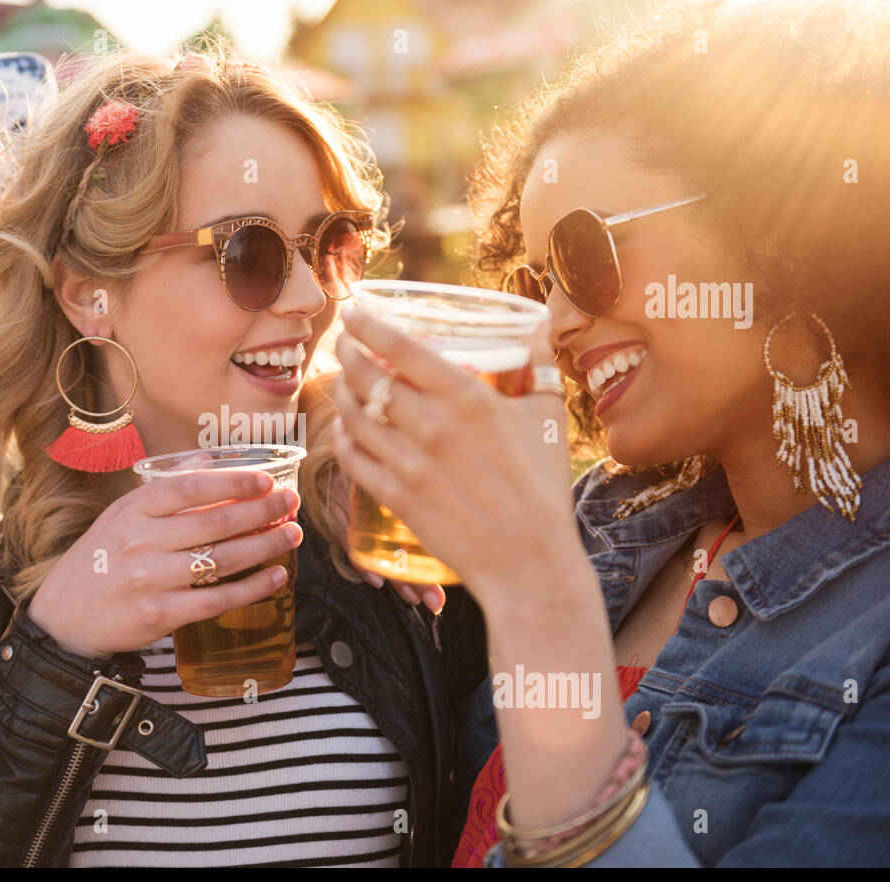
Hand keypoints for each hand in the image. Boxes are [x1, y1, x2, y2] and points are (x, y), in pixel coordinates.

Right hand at [28, 469, 302, 659]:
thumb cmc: (99, 563)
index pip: (190, 487)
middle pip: (215, 522)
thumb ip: (164, 494)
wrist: (63, 618)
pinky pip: (217, 599)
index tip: (267, 480)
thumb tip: (209, 465)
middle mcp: (141, 541)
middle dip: (262, 511)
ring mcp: (150, 579)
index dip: (233, 482)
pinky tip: (276, 576)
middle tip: (291, 504)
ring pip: (222, 559)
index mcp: (132, 509)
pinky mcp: (160, 614)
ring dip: (265, 545)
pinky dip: (252, 588)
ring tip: (292, 535)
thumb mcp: (120, 518)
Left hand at [331, 305, 576, 612]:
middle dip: (346, 354)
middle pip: (367, 376)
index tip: (353, 312)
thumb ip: (540, 365)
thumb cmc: (545, 487)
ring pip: (353, 415)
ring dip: (340, 392)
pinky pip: (352, 458)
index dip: (368, 325)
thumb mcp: (549, 416)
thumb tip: (539, 326)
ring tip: (342, 383)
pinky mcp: (397, 498)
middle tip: (344, 345)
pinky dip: (341, 437)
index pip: (401, 347)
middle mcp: (432, 426)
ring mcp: (410, 464)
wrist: (529, 561)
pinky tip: (343, 428)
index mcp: (469, 398)